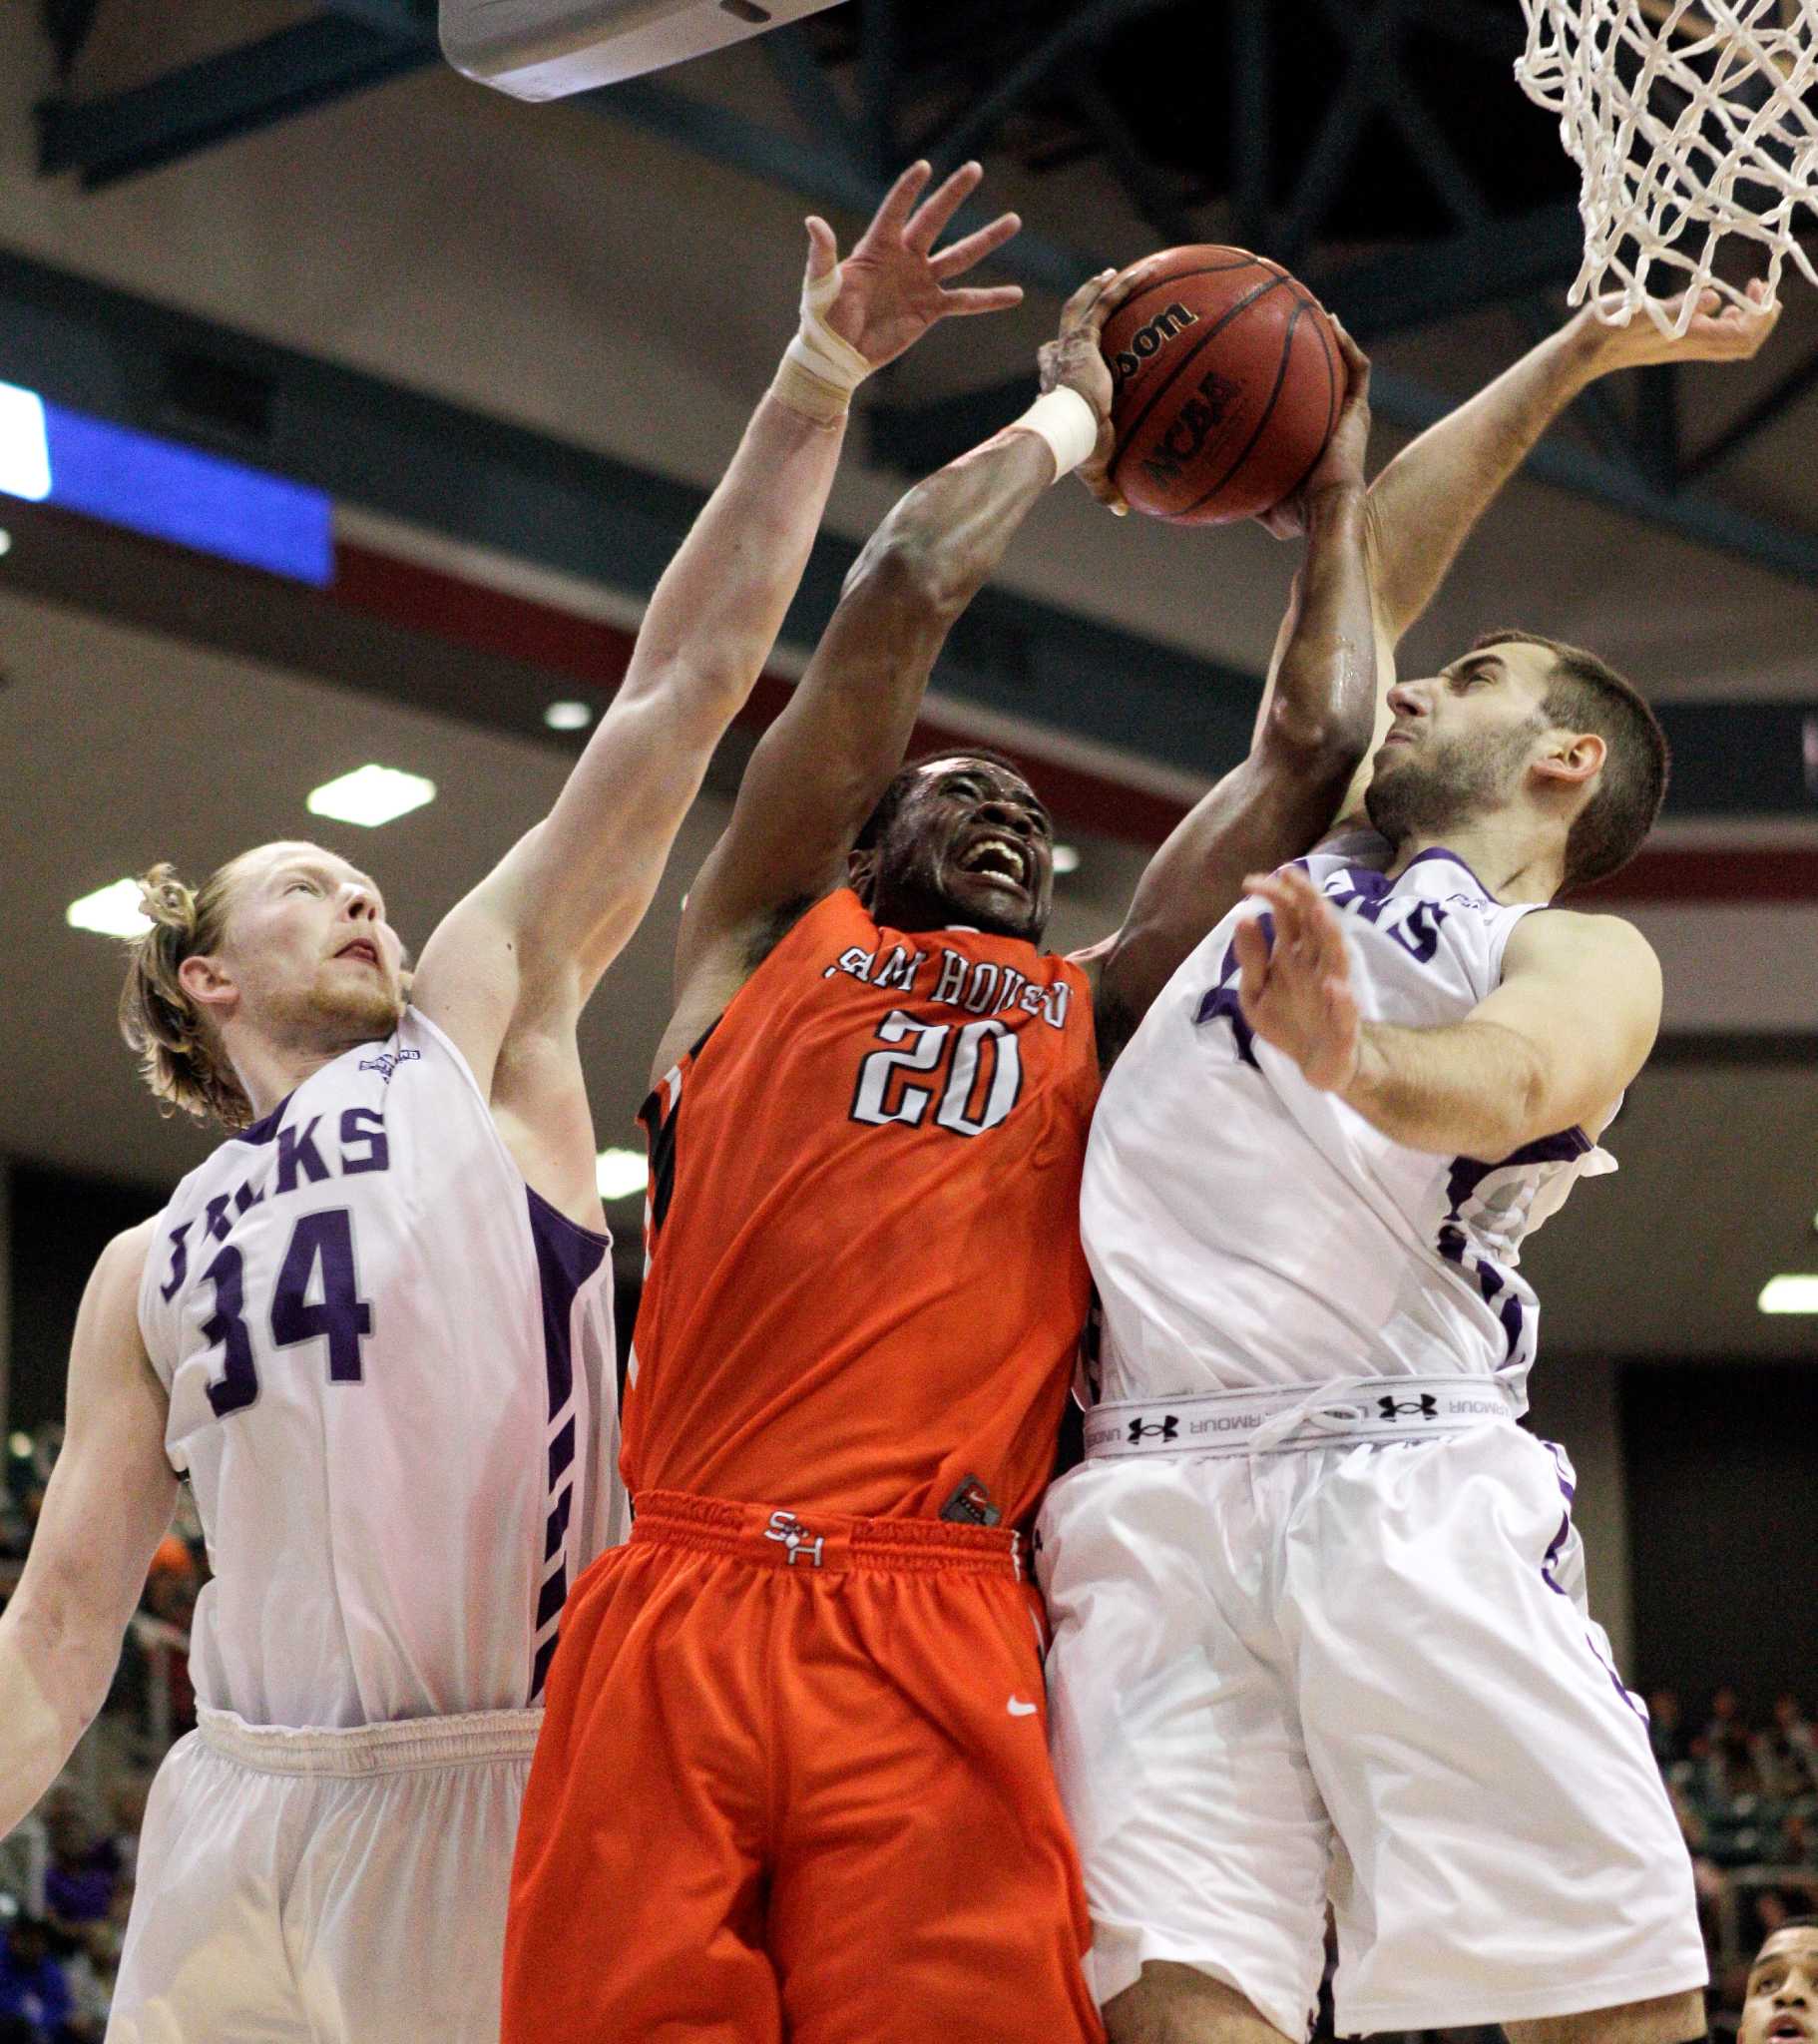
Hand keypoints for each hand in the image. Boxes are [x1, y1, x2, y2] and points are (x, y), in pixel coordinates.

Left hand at [809, 160, 1022, 372]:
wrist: (838, 356)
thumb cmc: (823, 319)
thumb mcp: (819, 286)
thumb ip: (822, 254)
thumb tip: (814, 222)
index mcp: (876, 247)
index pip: (895, 210)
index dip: (908, 189)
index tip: (925, 166)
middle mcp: (904, 258)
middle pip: (933, 220)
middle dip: (953, 194)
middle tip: (975, 168)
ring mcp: (921, 282)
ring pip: (960, 256)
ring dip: (986, 239)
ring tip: (1013, 220)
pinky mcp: (931, 309)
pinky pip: (965, 301)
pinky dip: (990, 299)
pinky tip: (1016, 294)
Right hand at [1039, 269, 1125, 513]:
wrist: (1066, 429)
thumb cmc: (1074, 450)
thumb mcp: (1094, 468)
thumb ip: (1106, 488)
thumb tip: (1123, 511)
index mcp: (1055, 385)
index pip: (1052, 364)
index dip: (1056, 355)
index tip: (1066, 349)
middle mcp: (1058, 359)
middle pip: (1065, 326)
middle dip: (1078, 307)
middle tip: (1093, 293)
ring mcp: (1069, 345)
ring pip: (1082, 306)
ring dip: (1097, 288)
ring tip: (1112, 273)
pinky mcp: (1083, 337)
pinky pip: (1106, 303)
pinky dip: (1123, 286)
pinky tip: (1144, 272)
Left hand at [1232, 865, 1361, 1091]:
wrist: (1316, 1063)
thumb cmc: (1287, 1020)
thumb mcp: (1255, 992)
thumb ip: (1250, 959)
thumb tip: (1244, 918)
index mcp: (1296, 954)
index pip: (1290, 914)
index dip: (1274, 894)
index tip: (1250, 881)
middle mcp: (1318, 965)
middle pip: (1316, 924)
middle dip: (1305, 897)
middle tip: (1287, 873)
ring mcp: (1334, 992)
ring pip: (1337, 957)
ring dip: (1330, 935)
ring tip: (1318, 913)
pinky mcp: (1344, 1026)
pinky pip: (1346, 1011)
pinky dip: (1342, 1000)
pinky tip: (1335, 988)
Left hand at [1258, 318, 1370, 538]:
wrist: (1328, 512)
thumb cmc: (1295, 514)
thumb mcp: (1257, 497)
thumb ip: (1236, 482)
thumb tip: (1198, 477)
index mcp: (1311, 437)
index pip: (1300, 400)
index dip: (1284, 379)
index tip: (1260, 359)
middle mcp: (1331, 422)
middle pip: (1320, 376)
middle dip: (1306, 347)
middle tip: (1282, 321)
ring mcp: (1348, 415)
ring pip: (1342, 364)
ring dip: (1330, 336)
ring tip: (1312, 306)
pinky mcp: (1360, 411)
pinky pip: (1358, 368)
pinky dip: (1346, 344)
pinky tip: (1330, 321)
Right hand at [1574, 277, 1779, 370]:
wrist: (1583, 353)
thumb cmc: (1605, 330)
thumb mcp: (1640, 311)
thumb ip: (1678, 307)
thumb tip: (1715, 300)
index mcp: (1687, 339)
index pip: (1742, 337)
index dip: (1760, 315)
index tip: (1757, 286)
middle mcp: (1690, 346)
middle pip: (1743, 344)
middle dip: (1761, 317)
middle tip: (1760, 288)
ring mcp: (1684, 346)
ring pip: (1732, 343)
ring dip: (1747, 318)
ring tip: (1746, 293)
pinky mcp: (1675, 341)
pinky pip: (1715, 337)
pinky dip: (1728, 320)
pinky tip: (1719, 303)